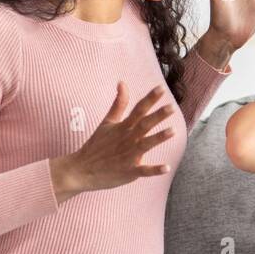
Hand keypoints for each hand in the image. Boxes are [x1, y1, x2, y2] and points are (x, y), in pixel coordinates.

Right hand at [51, 82, 175, 201]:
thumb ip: (118, 104)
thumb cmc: (97, 145)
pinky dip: (154, 170)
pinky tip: (167, 167)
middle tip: (172, 107)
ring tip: (173, 131)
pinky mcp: (129, 172)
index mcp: (123, 127)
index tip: (161, 88)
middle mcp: (127, 139)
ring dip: (158, 138)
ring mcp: (128, 155)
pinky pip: (143, 170)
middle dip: (158, 116)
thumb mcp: (107, 122)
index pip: (138, 109)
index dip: (150, 99)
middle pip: (144, 124)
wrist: (81, 170)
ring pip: (145, 144)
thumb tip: (122, 82)